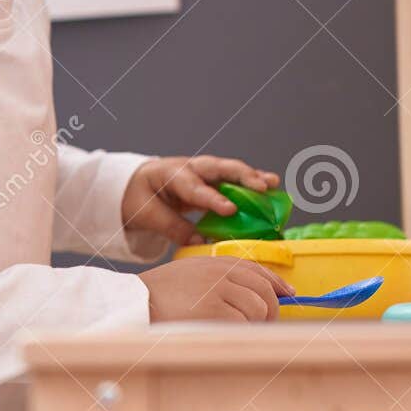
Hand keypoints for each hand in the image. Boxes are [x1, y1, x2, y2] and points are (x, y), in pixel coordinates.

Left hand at [121, 155, 280, 245]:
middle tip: (262, 187)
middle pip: (218, 168)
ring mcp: (203, 171)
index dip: (213, 198)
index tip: (231, 209)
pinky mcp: (212, 179)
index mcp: (170, 175)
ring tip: (273, 184)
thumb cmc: (141, 196)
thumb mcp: (148, 215)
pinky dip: (251, 183)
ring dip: (252, 177)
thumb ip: (173, 228)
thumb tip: (202, 242)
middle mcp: (190, 168)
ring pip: (229, 171)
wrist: (137, 183)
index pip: (194, 187)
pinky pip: (233, 180)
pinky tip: (270, 188)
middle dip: (241, 176)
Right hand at [143, 256, 292, 322]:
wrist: (136, 302)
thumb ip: (220, 276)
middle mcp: (220, 272)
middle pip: (264, 291)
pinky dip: (240, 332)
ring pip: (258, 308)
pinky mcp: (214, 311)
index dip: (276, 283)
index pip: (257, 270)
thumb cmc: (160, 293)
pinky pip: (243, 323)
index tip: (287, 293)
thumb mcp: (190, 272)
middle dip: (271, 310)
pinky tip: (225, 332)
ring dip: (254, 323)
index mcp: (215, 262)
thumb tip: (255, 293)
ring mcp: (218, 290)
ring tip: (236, 330)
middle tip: (264, 323)